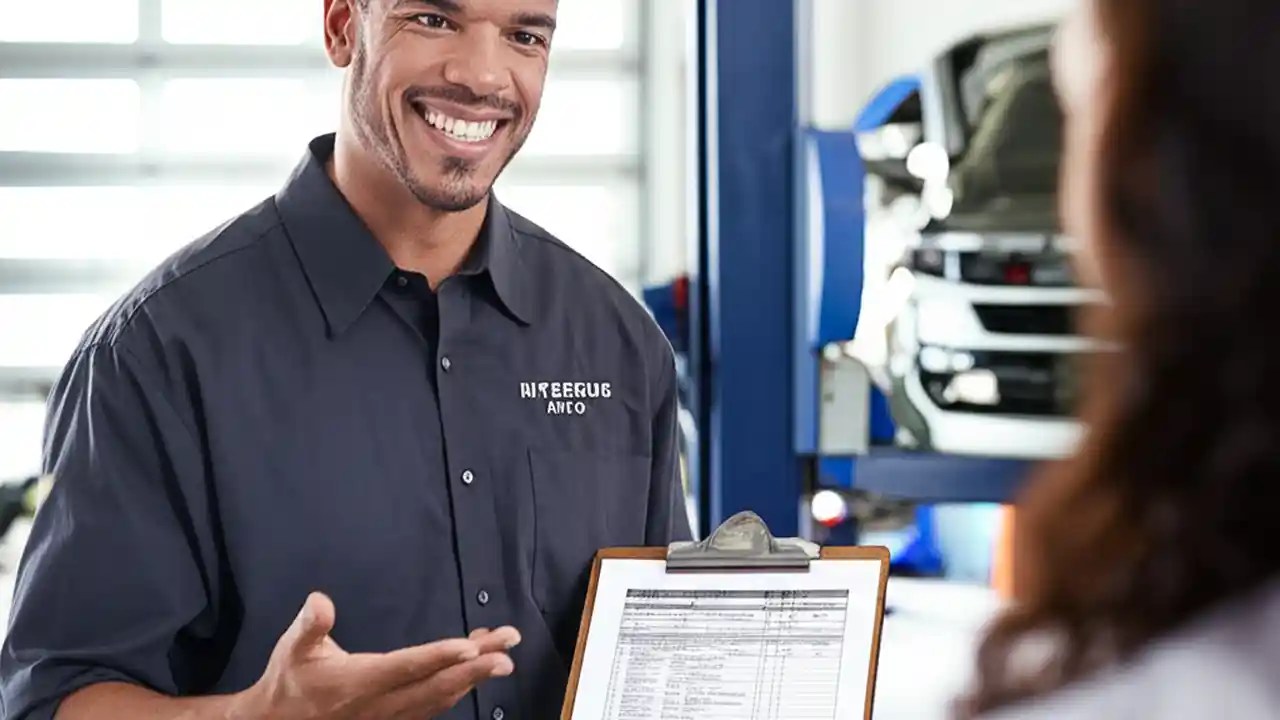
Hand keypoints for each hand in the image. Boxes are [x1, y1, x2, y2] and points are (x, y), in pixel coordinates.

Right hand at [233, 592, 519, 719]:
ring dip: (475, 676)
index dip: (440, 657)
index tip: (472, 646)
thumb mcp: (293, 649)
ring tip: (503, 653)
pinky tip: (475, 670)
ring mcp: (391, 717)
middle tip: (509, 646)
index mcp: (361, 682)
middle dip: (477, 666)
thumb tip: (319, 601)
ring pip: (441, 697)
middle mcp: (382, 704)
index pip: (408, 667)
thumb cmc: (290, 681)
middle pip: (438, 684)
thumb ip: (310, 626)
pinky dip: (459, 686)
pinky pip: (434, 705)